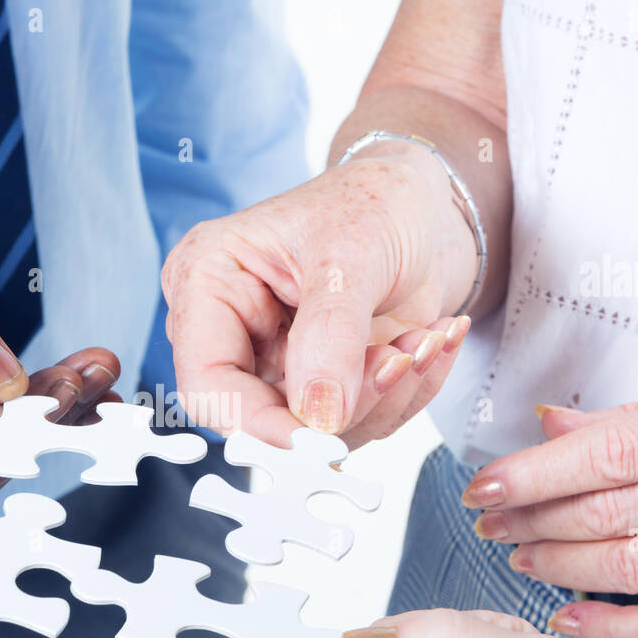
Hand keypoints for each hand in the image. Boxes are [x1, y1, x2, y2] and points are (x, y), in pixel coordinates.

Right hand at [160, 145, 474, 446]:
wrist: (429, 210)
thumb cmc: (378, 203)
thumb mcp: (354, 254)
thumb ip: (331, 335)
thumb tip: (318, 416)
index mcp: (208, 283)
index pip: (208, 384)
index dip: (258, 423)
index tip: (323, 435)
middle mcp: (234, 332)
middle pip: (265, 418)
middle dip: (348, 402)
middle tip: (403, 358)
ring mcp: (278, 364)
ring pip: (319, 430)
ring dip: (388, 395)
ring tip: (428, 337)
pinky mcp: (320, 385)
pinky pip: (358, 424)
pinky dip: (403, 394)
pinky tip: (427, 343)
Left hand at [461, 377, 637, 637]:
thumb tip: (553, 424)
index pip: (611, 450)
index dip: (536, 472)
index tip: (488, 484)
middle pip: (610, 509)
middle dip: (533, 519)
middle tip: (491, 521)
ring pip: (632, 565)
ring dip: (559, 565)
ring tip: (521, 556)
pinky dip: (613, 628)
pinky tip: (570, 617)